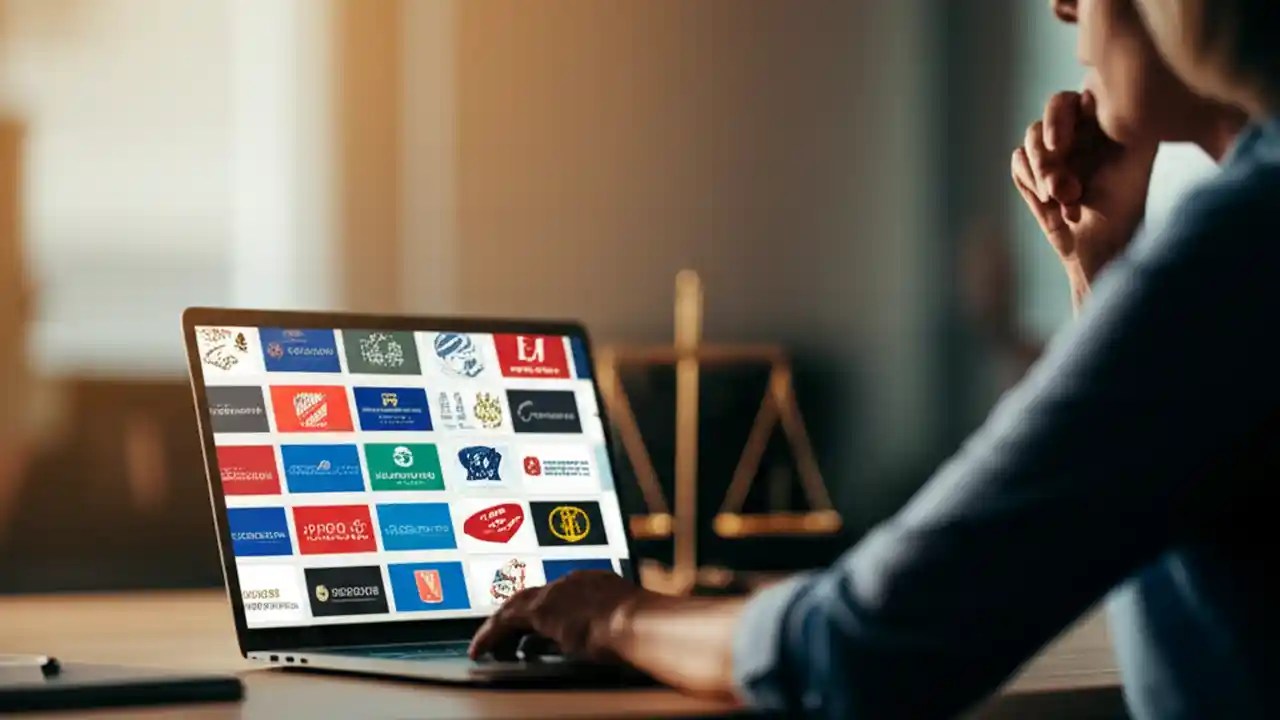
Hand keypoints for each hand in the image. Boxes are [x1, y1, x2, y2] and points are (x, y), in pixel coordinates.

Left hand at [469, 571, 651, 662]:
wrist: (639, 622)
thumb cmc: (645, 628)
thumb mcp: (626, 625)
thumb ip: (610, 628)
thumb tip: (604, 644)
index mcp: (595, 582)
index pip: (561, 594)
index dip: (546, 609)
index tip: (538, 626)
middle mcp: (573, 582)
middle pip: (534, 596)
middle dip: (517, 614)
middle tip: (503, 631)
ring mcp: (556, 593)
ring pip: (515, 607)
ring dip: (500, 626)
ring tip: (486, 643)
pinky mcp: (540, 611)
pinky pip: (504, 622)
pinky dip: (490, 636)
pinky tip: (480, 649)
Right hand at [1011, 90, 1157, 309]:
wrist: (1100, 248)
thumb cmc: (1125, 206)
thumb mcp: (1136, 159)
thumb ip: (1124, 121)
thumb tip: (1093, 93)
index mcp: (1098, 124)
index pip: (1068, 101)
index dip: (1058, 116)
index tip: (1059, 144)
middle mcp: (1073, 135)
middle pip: (1042, 122)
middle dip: (1047, 158)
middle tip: (1061, 189)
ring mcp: (1051, 155)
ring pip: (1028, 144)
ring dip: (1043, 177)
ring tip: (1065, 201)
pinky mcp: (1031, 176)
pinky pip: (1017, 164)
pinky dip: (1031, 185)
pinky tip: (1054, 208)